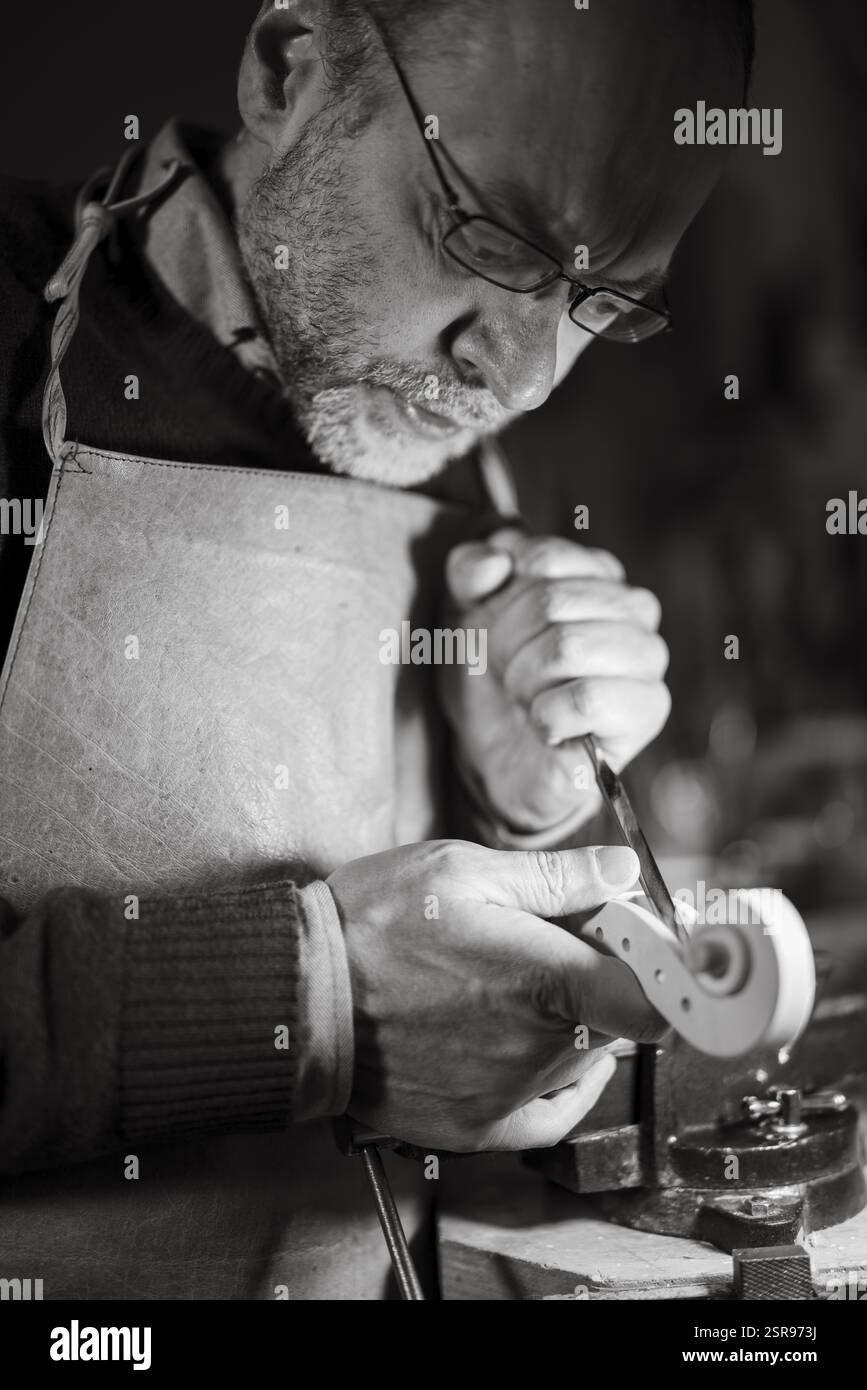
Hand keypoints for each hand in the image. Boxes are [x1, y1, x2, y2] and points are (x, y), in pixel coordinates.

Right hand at [326, 839, 664, 1151]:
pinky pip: (549, 1113)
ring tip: (504, 985)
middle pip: (612, 1018)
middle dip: (597, 977)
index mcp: (546, 981)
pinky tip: (547, 1055)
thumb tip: (622, 872)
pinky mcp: (475, 1127)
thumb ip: (556, 878)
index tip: (660, 953)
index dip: (671, 975)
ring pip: (578, 1058)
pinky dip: (560, 1084)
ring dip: (567, 1024)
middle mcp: (537, 1050)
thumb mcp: (463, 871)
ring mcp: (507, 1094)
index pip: (655, 999)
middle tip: (548, 941)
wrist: (297, 997)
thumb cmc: (372, 926)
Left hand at [439, 529, 670, 834]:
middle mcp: (633, 608)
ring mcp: (646, 658)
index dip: (499, 602)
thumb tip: (498, 560)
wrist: (497, 756)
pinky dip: (549, 716)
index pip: (542, 559)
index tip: (494, 635)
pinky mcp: (647, 709)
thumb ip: (470, 571)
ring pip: (569, 647)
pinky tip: (547, 726)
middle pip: (551, 602)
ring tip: (527, 700)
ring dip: (525, 682)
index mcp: (596, 573)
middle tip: (506, 677)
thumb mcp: (464, 612)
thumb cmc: (492, 677)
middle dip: (506, 646)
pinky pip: (589, 698)